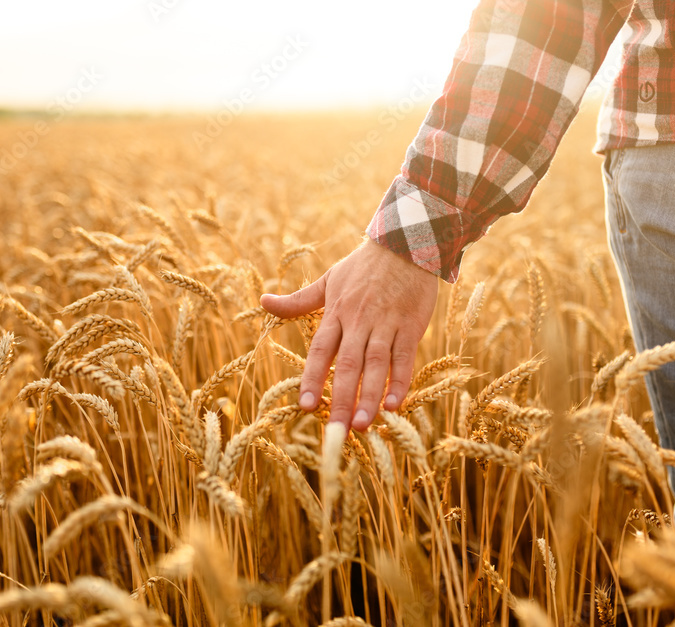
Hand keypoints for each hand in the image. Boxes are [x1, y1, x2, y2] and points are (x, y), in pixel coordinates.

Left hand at [260, 239, 438, 431]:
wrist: (405, 244)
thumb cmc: (363, 266)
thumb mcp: (328, 280)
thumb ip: (298, 299)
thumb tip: (263, 301)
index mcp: (336, 312)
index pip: (321, 350)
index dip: (313, 378)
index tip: (306, 406)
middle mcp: (359, 321)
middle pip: (348, 365)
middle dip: (341, 399)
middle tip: (336, 432)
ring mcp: (386, 324)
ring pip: (376, 365)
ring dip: (369, 396)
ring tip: (362, 425)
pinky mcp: (411, 325)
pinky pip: (405, 358)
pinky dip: (400, 381)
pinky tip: (393, 405)